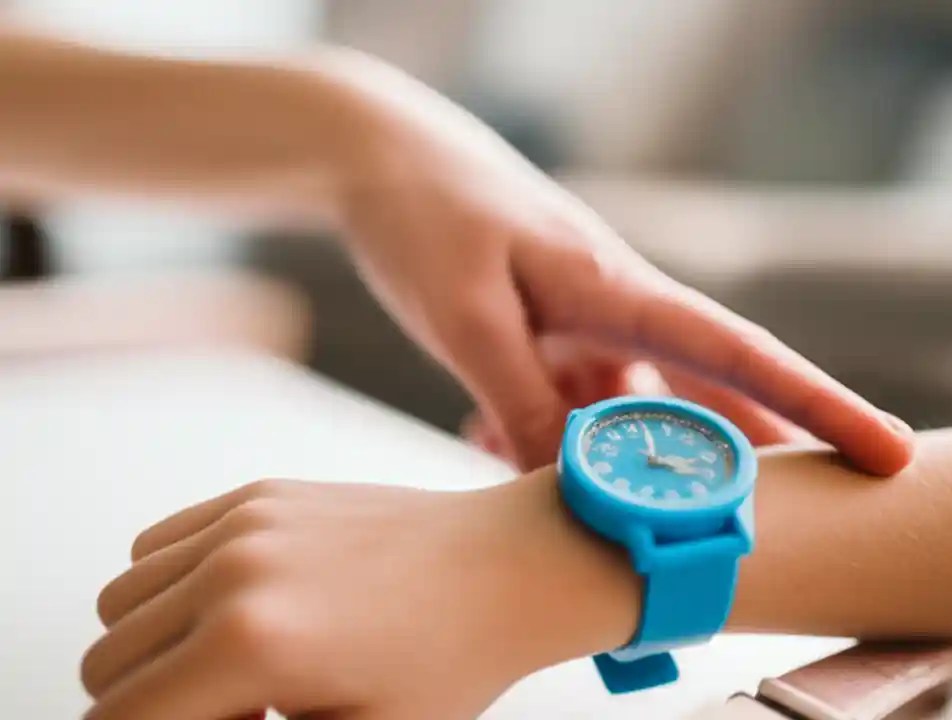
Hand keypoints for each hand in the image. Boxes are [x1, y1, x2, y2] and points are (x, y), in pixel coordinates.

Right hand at [81, 476, 638, 719]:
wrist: (510, 564)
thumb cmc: (450, 662)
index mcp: (250, 643)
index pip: (118, 718)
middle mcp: (232, 569)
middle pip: (106, 662)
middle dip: (152, 704)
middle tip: (245, 712)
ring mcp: (244, 521)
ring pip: (124, 600)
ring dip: (156, 645)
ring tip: (243, 663)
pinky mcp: (259, 494)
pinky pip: (159, 545)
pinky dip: (172, 586)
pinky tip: (243, 610)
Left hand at [315, 52, 912, 473]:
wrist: (383, 159)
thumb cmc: (430, 217)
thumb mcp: (465, 315)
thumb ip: (522, 398)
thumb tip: (573, 482)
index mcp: (624, 292)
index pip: (743, 356)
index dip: (822, 406)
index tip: (892, 451)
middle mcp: (623, 317)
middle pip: (713, 405)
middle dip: (753, 469)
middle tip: (797, 534)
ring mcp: (590, 335)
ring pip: (633, 427)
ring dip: (618, 473)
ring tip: (600, 519)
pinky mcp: (552, 347)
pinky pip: (569, 417)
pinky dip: (542, 445)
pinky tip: (489, 441)